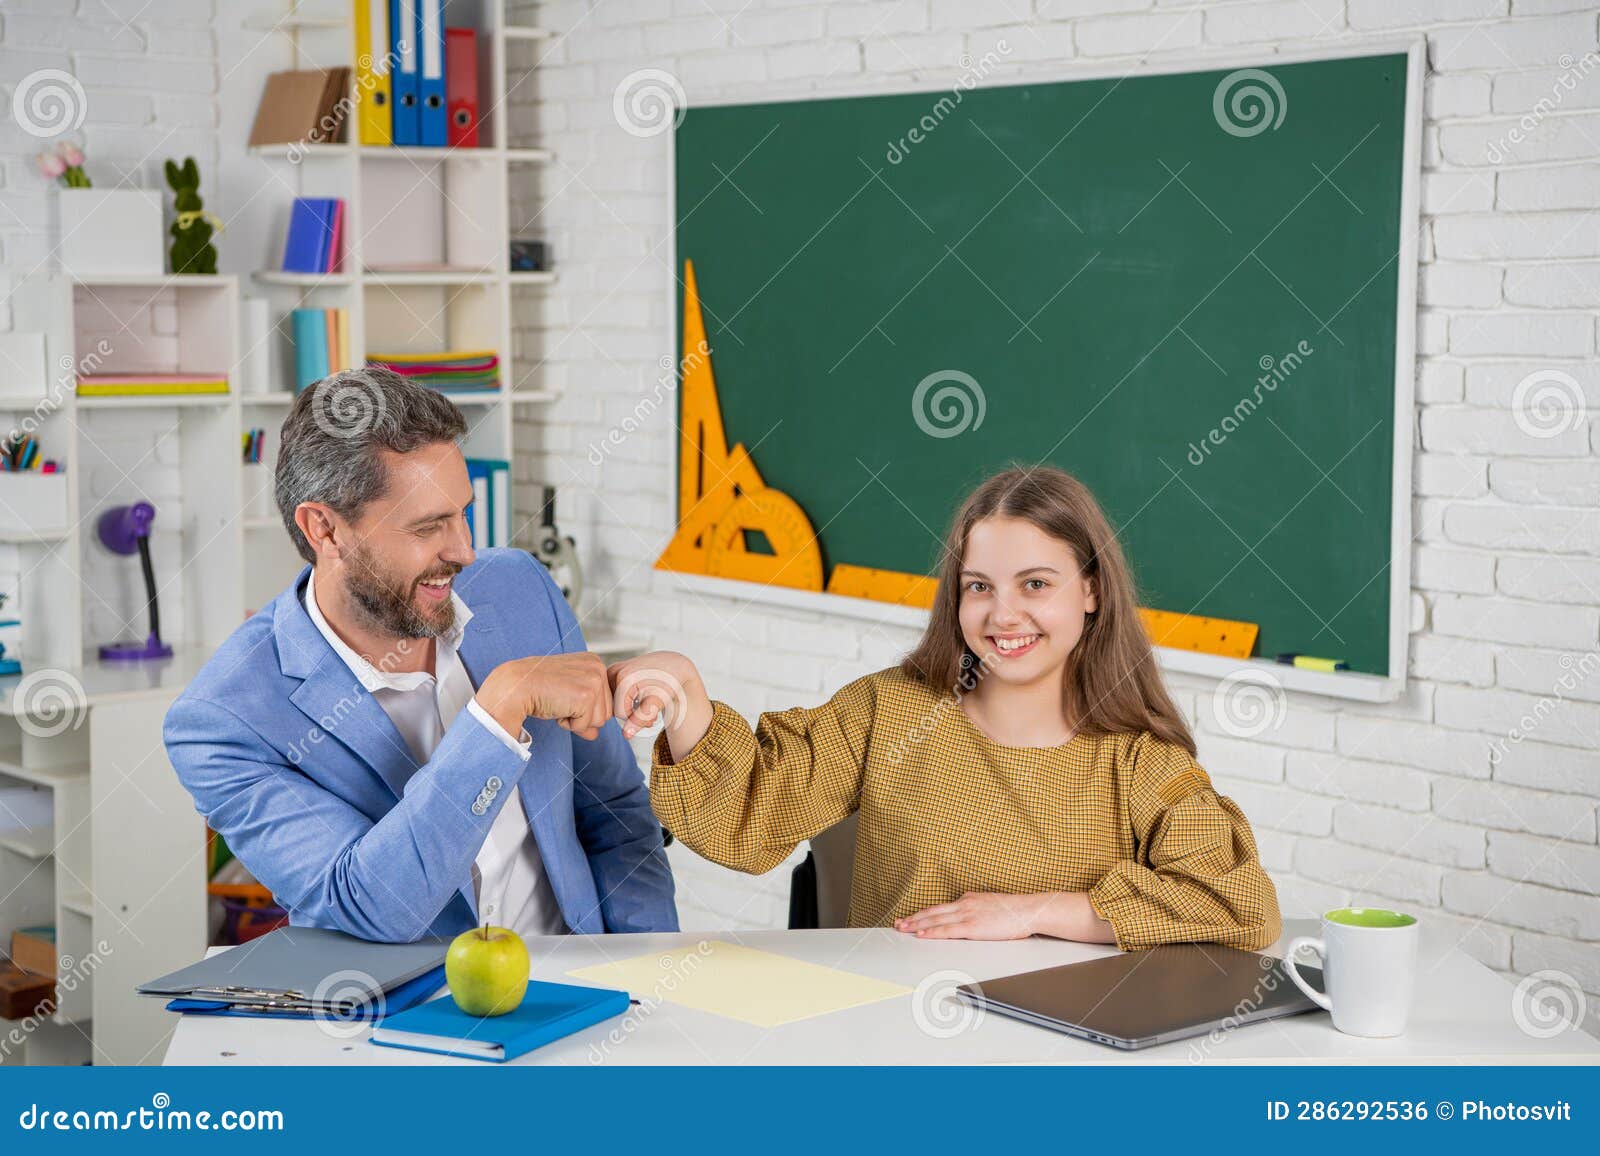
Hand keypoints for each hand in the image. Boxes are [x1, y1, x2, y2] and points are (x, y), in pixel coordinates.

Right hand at [475, 652, 612, 740]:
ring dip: (576, 720)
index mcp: (594, 662)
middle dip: (582, 715)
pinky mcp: (587, 696)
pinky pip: (585, 726)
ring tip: (558, 702)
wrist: (516, 687)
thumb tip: (595, 734)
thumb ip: (585, 712)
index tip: (563, 696)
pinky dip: (569, 724)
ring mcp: (594, 681)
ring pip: (599, 721)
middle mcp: (598, 667)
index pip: (604, 700)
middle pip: (606, 712)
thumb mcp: (566, 696)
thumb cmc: (536, 687)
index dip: (583, 708)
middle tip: (559, 700)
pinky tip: (556, 706)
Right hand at [606, 651, 712, 756]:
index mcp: (623, 678)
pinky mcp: (613, 670)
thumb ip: (641, 719)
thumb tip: (626, 735)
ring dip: (629, 708)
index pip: (619, 713)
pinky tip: (640, 698)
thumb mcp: (657, 702)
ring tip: (647, 706)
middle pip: (615, 707)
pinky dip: (626, 699)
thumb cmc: (669, 681)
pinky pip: (614, 693)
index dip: (636, 721)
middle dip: (632, 714)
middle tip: (652, 714)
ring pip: (613, 701)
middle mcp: (614, 671)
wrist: (674, 664)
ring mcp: (612, 670)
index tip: (652, 719)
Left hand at [894, 891, 1048, 940]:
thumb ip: (976, 910)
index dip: (923, 913)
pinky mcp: (972, 926)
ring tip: (903, 929)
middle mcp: (964, 904)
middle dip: (913, 918)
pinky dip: (931, 932)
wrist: (1028, 910)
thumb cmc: (1014, 912)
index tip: (910, 917)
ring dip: (916, 925)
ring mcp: (967, 914)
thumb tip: (969, 917)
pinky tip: (921, 935)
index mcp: (969, 899)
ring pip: (935, 920)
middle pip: (932, 911)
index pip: (940, 907)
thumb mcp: (990, 905)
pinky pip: (947, 930)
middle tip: (898, 923)